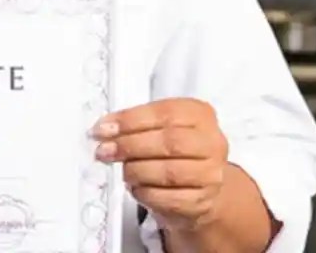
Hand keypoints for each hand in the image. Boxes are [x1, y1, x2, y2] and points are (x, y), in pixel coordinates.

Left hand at [91, 98, 228, 232]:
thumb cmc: (173, 151)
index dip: (130, 120)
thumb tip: (103, 130)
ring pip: (169, 172)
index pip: (165, 113)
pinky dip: (145, 193)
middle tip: (104, 151)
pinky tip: (135, 188)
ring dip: (136, 171)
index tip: (103, 129)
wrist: (197, 186)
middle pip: (169, 142)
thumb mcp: (158, 127)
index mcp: (200, 114)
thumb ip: (135, 124)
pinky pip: (168, 199)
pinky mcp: (202, 202)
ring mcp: (211, 174)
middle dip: (130, 146)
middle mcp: (212, 143)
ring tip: (123, 171)